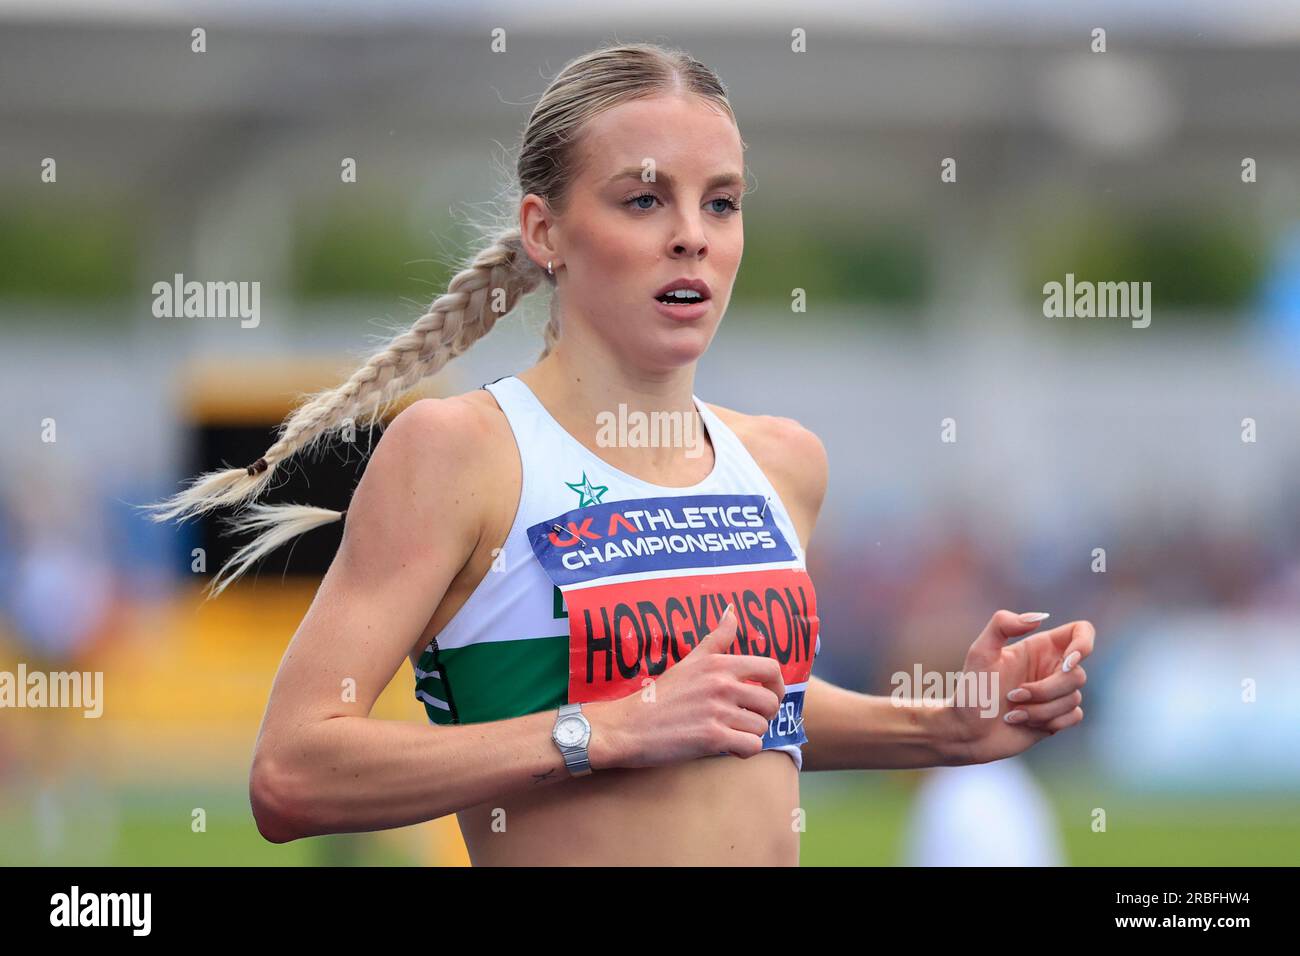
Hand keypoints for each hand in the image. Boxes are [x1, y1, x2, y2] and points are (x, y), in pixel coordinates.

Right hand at [593, 603, 785, 768]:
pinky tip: (729, 748)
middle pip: (771, 701)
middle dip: (764, 715)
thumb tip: (732, 610)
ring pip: (762, 727)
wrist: (627, 726)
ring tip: (731, 733)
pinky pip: (751, 747)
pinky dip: (744, 751)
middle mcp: (721, 684)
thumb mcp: (689, 661)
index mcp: (718, 664)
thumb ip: (717, 638)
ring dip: (750, 735)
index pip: (771, 668)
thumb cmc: (659, 695)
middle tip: (746, 719)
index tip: (767, 695)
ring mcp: (717, 711)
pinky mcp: (712, 738)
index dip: (777, 685)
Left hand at [946, 609, 1093, 764]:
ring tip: (1011, 713)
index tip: (1067, 662)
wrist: (966, 730)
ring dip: (1039, 710)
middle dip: (1045, 690)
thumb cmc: (972, 690)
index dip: (1084, 644)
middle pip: (1077, 675)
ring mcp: (1056, 693)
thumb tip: (1040, 617)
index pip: (1081, 631)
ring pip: (1074, 698)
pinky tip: (1023, 723)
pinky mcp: (1058, 716)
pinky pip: (1074, 716)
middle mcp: (1052, 667)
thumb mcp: (980, 652)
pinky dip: (1049, 721)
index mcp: (1039, 647)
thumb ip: (1002, 624)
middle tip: (1012, 696)